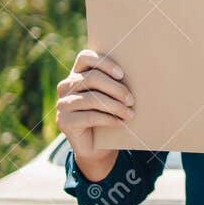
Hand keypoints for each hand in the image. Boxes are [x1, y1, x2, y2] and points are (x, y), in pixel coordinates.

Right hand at [56, 49, 135, 180]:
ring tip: (130, 114)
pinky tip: (119, 123)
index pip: (85, 57)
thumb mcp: (113, 97)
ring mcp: (63, 103)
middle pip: (92, 78)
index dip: (104, 63)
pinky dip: (108, 119)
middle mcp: (66, 86)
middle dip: (116, 88)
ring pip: (92, 98)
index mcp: (77, 74)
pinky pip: (89, 116)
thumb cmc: (109, 116)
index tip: (122, 74)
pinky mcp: (63, 121)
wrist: (97, 147)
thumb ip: (117, 84)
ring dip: (115, 106)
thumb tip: (141, 75)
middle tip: (131, 100)